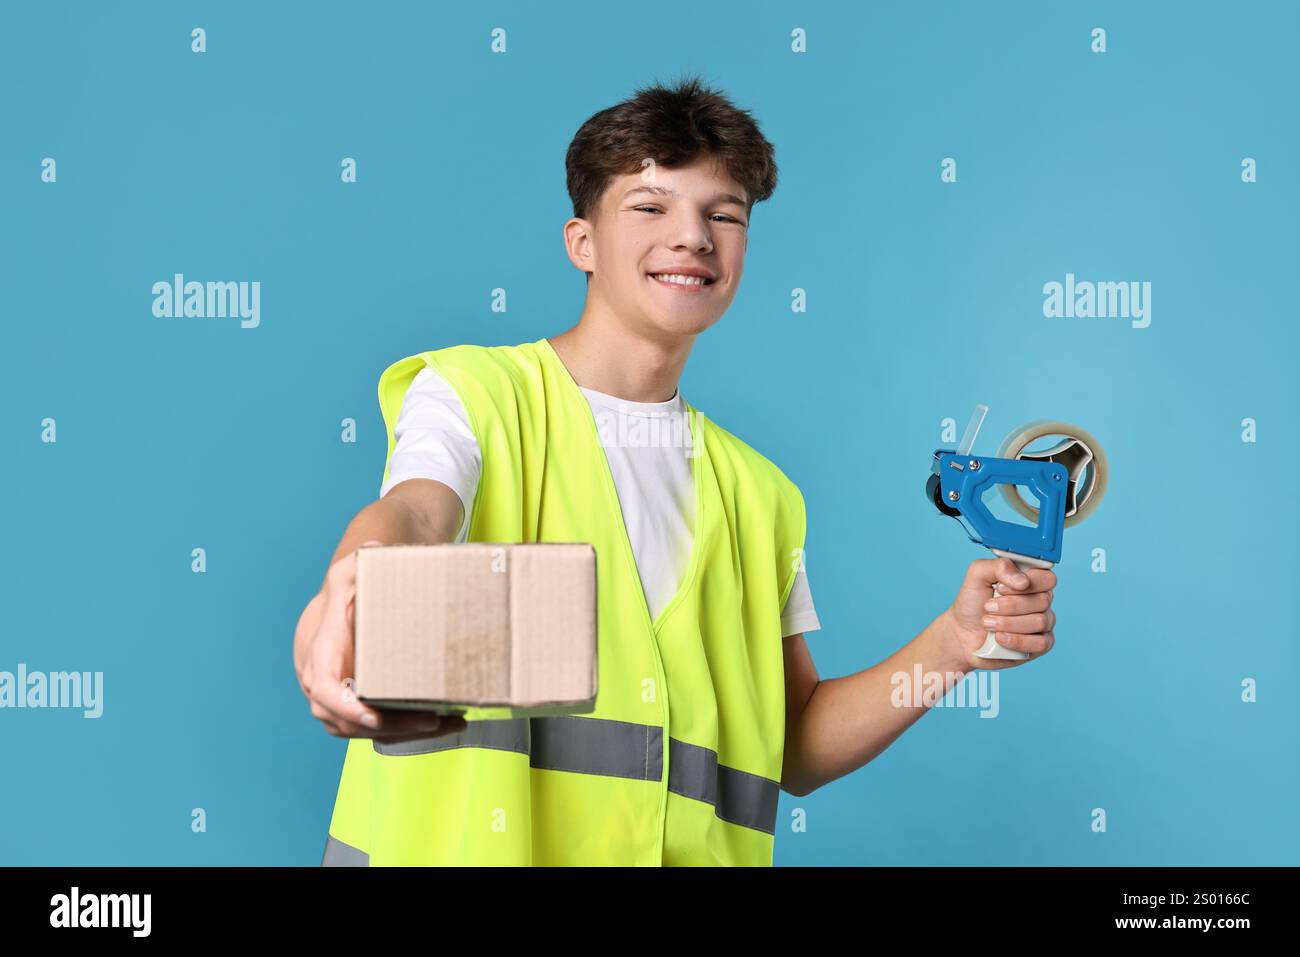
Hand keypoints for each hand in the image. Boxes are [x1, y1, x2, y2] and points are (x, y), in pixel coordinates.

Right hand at [294, 539, 467, 741]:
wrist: (351, 598)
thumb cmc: (352, 584)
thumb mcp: (352, 568)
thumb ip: (359, 563)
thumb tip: (373, 550)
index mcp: (319, 650)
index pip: (323, 687)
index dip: (346, 708)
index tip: (374, 718)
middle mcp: (324, 681)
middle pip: (349, 719)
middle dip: (392, 725)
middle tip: (434, 721)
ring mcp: (340, 696)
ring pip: (368, 730)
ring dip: (409, 732)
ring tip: (451, 722)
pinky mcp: (360, 704)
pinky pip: (381, 726)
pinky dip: (411, 728)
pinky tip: (445, 721)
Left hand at [942, 556, 1056, 669]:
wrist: (962, 633)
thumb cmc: (973, 603)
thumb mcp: (978, 576)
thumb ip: (999, 566)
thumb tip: (1023, 580)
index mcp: (1030, 580)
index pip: (1047, 578)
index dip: (1027, 582)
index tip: (1001, 587)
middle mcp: (1040, 601)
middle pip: (1043, 600)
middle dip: (1010, 605)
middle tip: (988, 607)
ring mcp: (1043, 623)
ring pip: (1040, 621)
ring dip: (1008, 623)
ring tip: (987, 623)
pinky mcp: (1040, 644)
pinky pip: (1041, 643)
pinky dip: (1016, 640)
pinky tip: (999, 638)